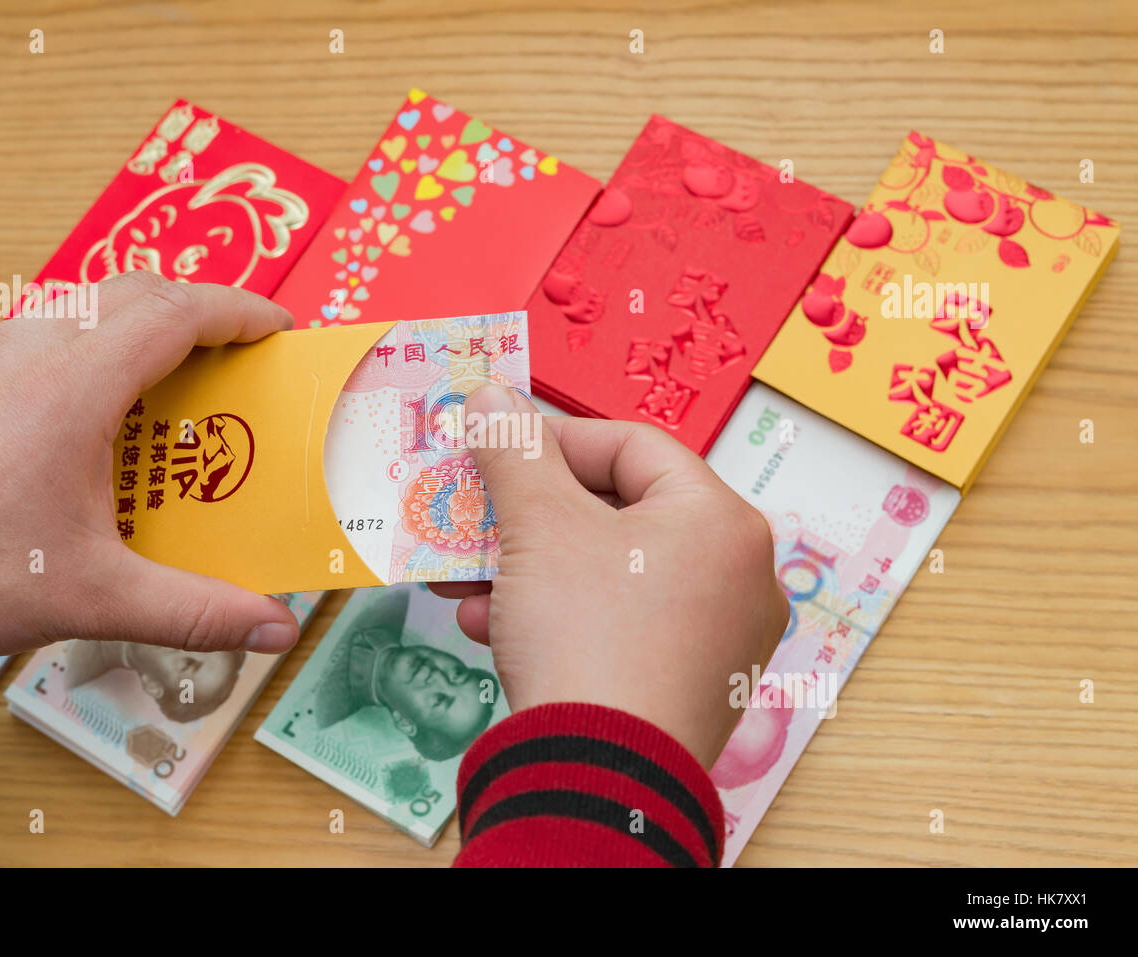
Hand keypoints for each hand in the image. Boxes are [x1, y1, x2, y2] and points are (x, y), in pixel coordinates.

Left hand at [0, 273, 302, 657]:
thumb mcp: (96, 596)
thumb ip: (195, 610)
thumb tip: (275, 629)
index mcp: (77, 382)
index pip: (178, 311)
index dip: (240, 312)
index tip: (279, 331)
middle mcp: (32, 345)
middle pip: (136, 291)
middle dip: (199, 311)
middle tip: (236, 357)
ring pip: (85, 302)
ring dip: (140, 325)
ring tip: (170, 383)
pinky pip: (43, 329)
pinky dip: (90, 345)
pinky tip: (91, 410)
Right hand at [431, 384, 787, 767]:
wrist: (599, 778)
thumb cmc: (589, 642)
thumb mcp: (538, 526)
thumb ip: (514, 450)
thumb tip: (492, 398)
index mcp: (722, 522)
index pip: (634, 446)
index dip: (555, 439)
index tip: (499, 448)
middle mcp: (736, 577)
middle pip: (617, 513)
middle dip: (529, 516)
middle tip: (477, 514)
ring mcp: (715, 639)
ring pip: (608, 574)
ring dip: (528, 569)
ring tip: (469, 580)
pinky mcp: (685, 686)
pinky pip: (616, 626)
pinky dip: (555, 616)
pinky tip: (493, 627)